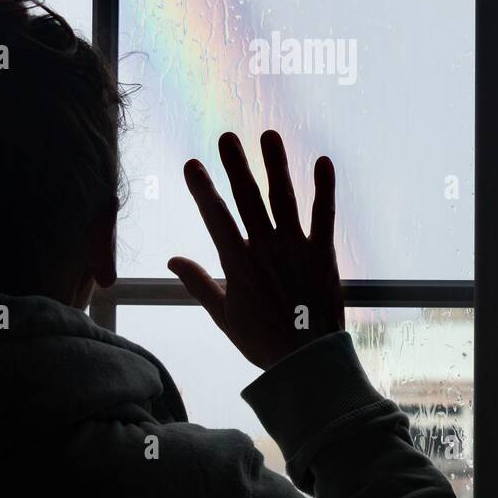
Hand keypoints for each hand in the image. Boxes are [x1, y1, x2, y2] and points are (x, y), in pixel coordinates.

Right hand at [168, 130, 343, 369]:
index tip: (191, 164)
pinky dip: (324, 190)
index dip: (203, 190)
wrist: (306, 362)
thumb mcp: (223, 315)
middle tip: (226, 137)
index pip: (216, 218)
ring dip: (276, 166)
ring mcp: (295, 249)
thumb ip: (198, 283)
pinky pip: (324, 216)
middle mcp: (265, 250)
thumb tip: (172, 259)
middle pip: (248, 200)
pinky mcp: (323, 254)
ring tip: (269, 135)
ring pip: (283, 199)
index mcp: (238, 264)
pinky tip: (323, 162)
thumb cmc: (262, 340)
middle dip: (236, 166)